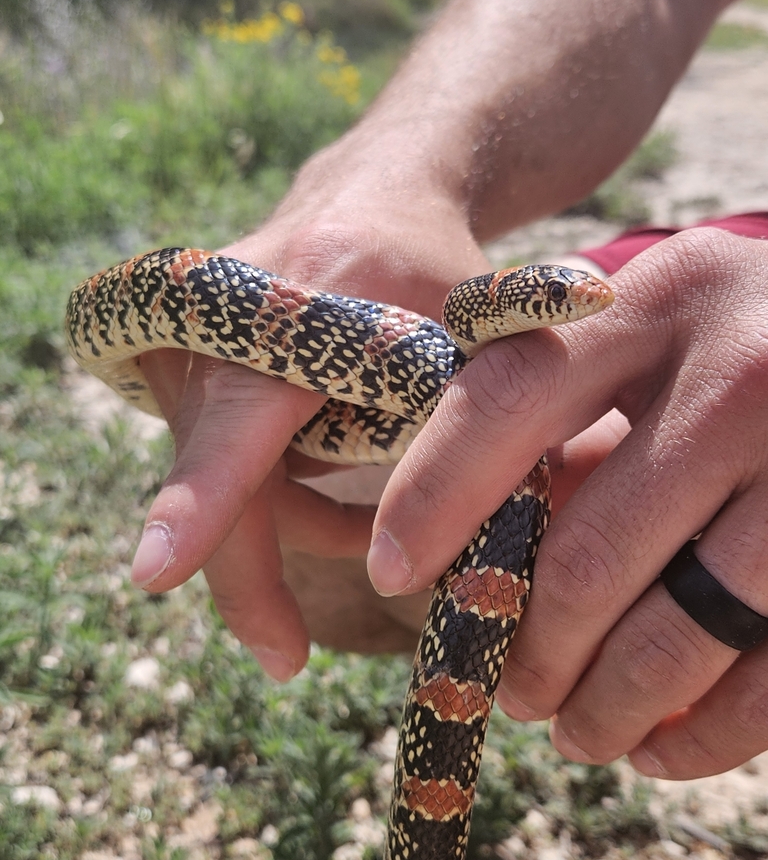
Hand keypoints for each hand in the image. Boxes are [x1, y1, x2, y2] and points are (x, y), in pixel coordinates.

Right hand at [129, 139, 490, 676]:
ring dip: (295, 523)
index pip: (239, 415)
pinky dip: (283, 497)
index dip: (200, 499)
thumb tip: (533, 535)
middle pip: (219, 476)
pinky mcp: (187, 369)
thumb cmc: (440, 270)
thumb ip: (492, 417)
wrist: (372, 201)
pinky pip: (226, 465)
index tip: (153, 573)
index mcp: (296, 306)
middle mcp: (216, 320)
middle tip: (286, 658)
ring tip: (369, 526)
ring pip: (226, 483)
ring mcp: (189, 343)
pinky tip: (338, 501)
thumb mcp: (485, 328)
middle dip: (254, 572)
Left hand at [368, 228, 767, 779]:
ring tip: (574, 732)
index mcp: (659, 306)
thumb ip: (567, 416)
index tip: (389, 569)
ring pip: (675, 634)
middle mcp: (740, 378)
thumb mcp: (651, 338)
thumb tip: (472, 550)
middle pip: (589, 556)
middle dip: (529, 648)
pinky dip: (703, 736)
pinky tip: (657, 749)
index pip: (510, 400)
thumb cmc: (733, 344)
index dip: (434, 494)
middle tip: (507, 688)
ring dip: (604, 708)